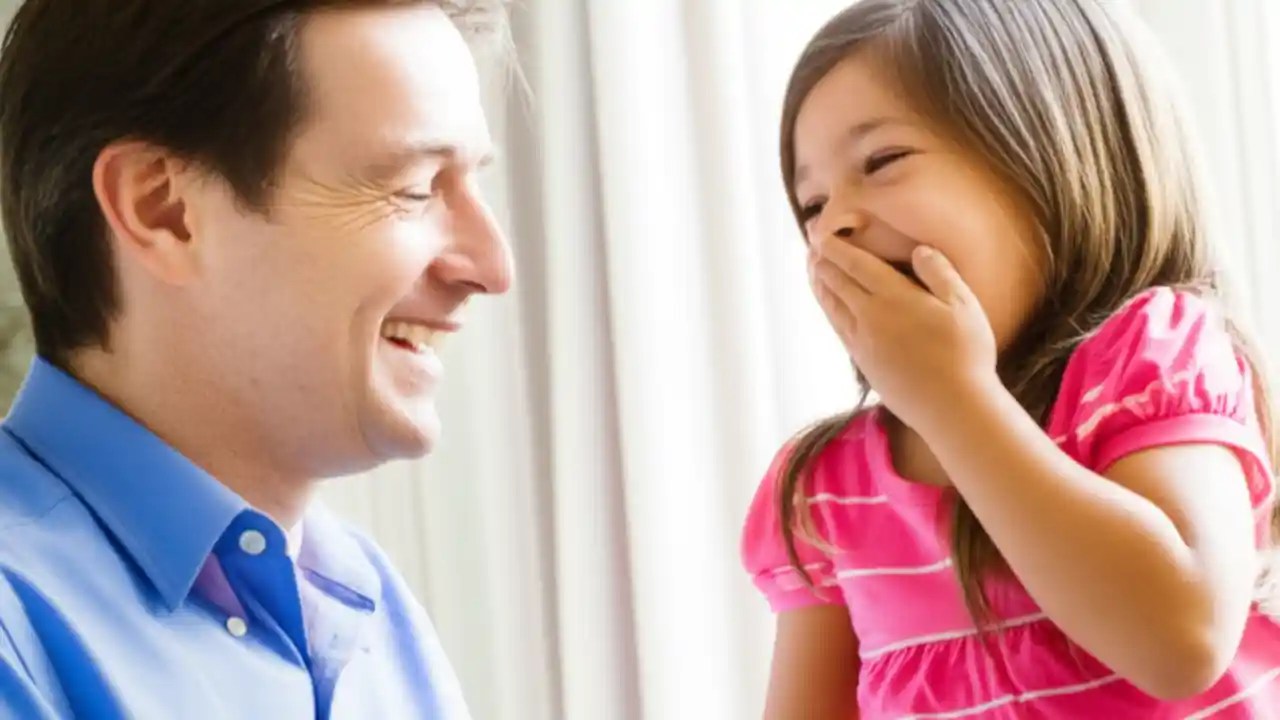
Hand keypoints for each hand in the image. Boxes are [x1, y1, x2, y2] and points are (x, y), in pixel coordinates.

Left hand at [809, 237, 1000, 433]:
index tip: (822, 235)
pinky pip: (838, 328)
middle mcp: (870, 317)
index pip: (857, 265)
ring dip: (820, 285)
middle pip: (837, 283)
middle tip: (811, 245)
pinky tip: (830, 307)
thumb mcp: (963, 305)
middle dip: (822, 262)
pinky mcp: (863, 363)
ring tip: (812, 271)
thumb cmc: (965, 354)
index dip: (837, 248)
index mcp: (894, 297)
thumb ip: (939, 273)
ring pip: (832, 306)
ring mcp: (862, 342)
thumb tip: (919, 250)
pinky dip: (829, 310)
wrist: (951, 407)